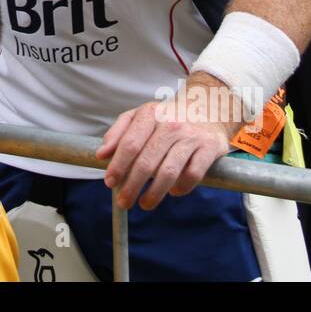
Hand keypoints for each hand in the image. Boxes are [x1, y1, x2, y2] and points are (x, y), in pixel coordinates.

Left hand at [96, 77, 243, 210]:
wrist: (207, 107)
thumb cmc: (166, 117)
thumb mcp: (140, 116)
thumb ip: (118, 133)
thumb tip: (101, 155)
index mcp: (150, 114)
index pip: (130, 144)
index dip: (118, 166)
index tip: (110, 183)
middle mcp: (171, 124)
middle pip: (146, 162)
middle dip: (132, 186)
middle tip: (124, 202)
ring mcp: (191, 136)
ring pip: (168, 172)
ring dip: (154, 193)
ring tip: (145, 204)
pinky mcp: (209, 147)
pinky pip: (192, 175)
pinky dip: (181, 188)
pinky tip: (173, 192)